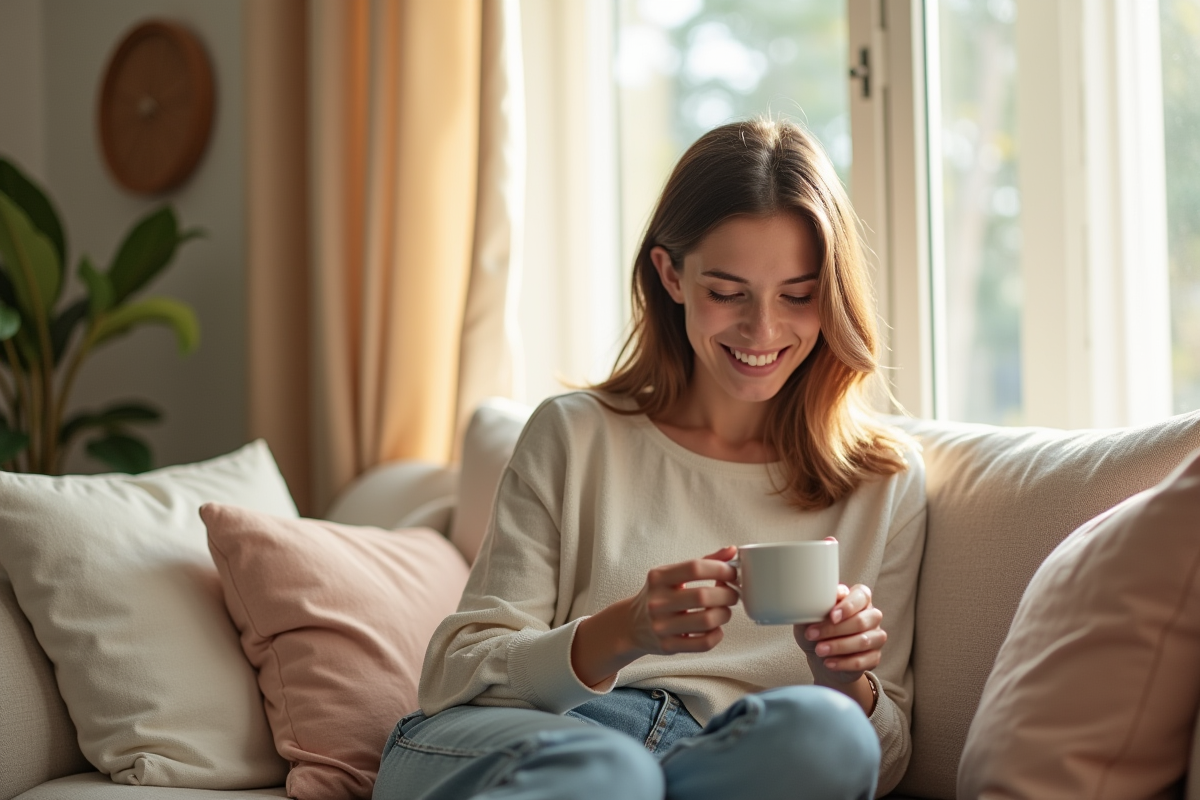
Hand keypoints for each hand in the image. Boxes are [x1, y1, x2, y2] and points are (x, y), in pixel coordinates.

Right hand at [625, 546, 739, 655]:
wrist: (631, 625)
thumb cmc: (658, 596)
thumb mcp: (672, 575)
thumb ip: (702, 562)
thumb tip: (731, 551)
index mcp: (658, 578)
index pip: (695, 568)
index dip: (720, 569)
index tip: (731, 574)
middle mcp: (657, 601)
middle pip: (703, 596)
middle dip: (727, 594)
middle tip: (733, 594)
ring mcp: (661, 626)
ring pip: (707, 621)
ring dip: (725, 614)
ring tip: (724, 611)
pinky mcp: (668, 646)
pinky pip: (704, 643)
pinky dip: (717, 634)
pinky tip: (716, 628)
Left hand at [793, 582, 885, 686]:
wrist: (818, 653)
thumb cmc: (816, 627)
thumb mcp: (811, 613)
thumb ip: (817, 602)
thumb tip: (823, 595)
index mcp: (859, 598)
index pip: (861, 596)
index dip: (848, 606)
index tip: (832, 615)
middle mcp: (871, 615)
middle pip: (861, 621)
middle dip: (835, 629)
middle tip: (812, 635)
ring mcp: (876, 637)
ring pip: (863, 641)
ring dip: (838, 646)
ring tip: (819, 650)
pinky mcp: (874, 656)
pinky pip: (864, 661)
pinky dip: (844, 663)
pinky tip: (829, 662)